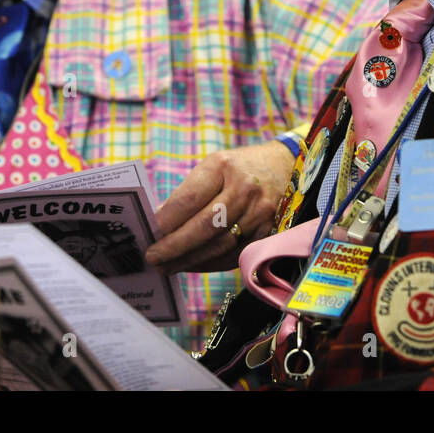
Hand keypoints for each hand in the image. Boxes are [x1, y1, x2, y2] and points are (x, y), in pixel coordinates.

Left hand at [146, 140, 296, 273]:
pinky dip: (210, 264)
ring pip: (220, 245)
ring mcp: (260, 212)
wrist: (284, 166)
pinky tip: (192, 265)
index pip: (190, 198)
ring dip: (190, 260)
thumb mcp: (213, 166)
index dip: (168, 220)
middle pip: (205, 226)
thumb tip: (159, 225)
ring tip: (167, 266)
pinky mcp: (269, 232)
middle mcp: (244, 189)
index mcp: (223, 166)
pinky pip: (235, 255)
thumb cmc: (238, 167)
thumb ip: (188, 193)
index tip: (149, 233)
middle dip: (175, 246)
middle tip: (153, 258)